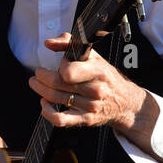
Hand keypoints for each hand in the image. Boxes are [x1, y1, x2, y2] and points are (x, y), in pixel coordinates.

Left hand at [30, 32, 146, 130]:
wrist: (125, 102)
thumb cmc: (106, 76)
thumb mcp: (94, 56)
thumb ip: (69, 44)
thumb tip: (48, 43)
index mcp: (97, 71)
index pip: (68, 71)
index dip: (60, 66)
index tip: (60, 64)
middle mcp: (95, 89)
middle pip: (56, 84)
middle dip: (40, 77)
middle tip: (37, 74)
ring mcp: (90, 106)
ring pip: (55, 99)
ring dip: (40, 90)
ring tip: (37, 84)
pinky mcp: (86, 119)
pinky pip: (60, 120)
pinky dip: (47, 112)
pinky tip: (44, 104)